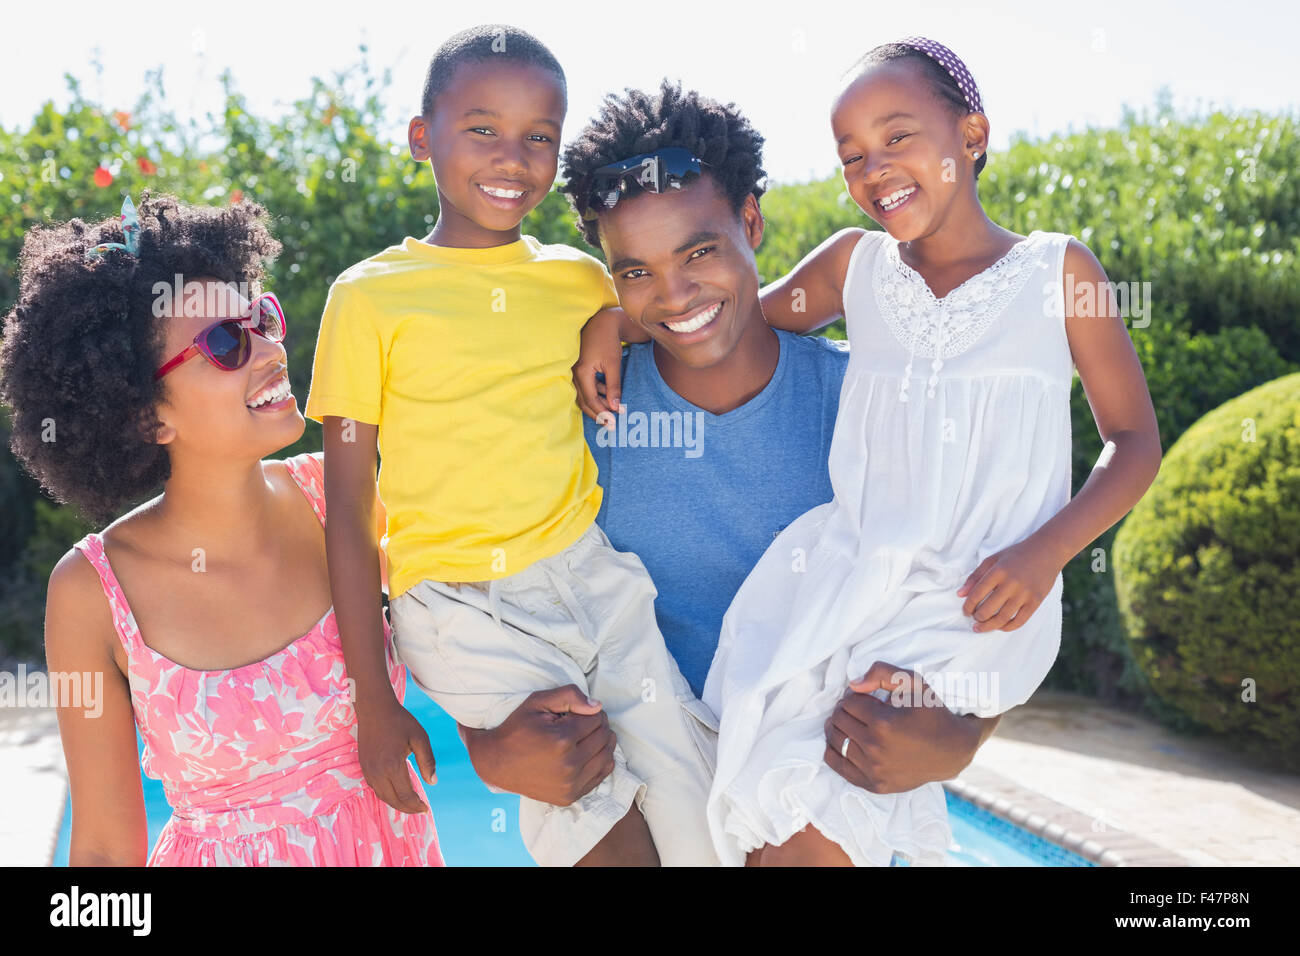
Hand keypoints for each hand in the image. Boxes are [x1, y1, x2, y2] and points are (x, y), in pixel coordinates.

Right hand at [356, 699, 435, 814]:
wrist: (374, 708)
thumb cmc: (400, 721)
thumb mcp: (420, 738)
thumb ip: (427, 761)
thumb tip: (432, 782)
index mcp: (393, 765)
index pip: (405, 795)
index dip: (416, 805)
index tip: (426, 809)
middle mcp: (378, 771)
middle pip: (393, 800)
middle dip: (407, 808)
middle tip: (420, 810)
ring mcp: (368, 770)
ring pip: (382, 796)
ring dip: (396, 803)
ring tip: (410, 805)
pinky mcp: (363, 767)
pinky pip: (375, 788)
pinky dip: (386, 795)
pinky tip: (397, 793)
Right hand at [463, 685, 615, 805]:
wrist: (496, 762)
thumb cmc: (517, 728)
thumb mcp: (537, 702)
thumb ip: (569, 696)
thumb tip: (597, 706)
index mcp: (562, 739)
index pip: (597, 718)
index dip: (591, 711)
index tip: (579, 712)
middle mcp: (569, 765)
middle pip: (604, 737)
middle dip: (598, 725)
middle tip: (584, 722)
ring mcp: (570, 784)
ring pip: (606, 757)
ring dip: (602, 743)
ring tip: (588, 736)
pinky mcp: (570, 796)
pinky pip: (601, 776)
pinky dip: (600, 761)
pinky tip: (588, 753)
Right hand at [573, 309, 625, 420]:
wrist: (602, 322)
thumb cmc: (608, 340)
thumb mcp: (613, 364)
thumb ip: (613, 386)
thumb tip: (615, 408)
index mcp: (582, 372)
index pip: (591, 400)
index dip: (603, 413)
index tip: (614, 423)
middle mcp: (574, 373)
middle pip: (584, 401)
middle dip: (598, 414)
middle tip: (611, 425)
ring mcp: (574, 371)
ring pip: (584, 395)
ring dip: (597, 404)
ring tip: (612, 411)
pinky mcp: (579, 369)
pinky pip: (585, 387)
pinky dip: (596, 394)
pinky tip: (608, 395)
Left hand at [823, 661, 982, 792]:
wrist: (953, 751)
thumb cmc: (933, 714)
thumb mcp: (914, 683)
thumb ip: (883, 673)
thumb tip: (853, 684)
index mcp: (884, 723)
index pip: (847, 703)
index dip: (852, 696)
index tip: (862, 697)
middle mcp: (876, 748)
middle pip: (839, 721)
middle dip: (843, 710)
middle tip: (855, 709)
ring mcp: (874, 770)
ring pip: (836, 742)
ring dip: (838, 728)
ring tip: (849, 723)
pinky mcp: (875, 784)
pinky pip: (838, 766)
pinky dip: (834, 751)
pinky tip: (844, 741)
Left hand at [957, 536, 1062, 631]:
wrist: (1046, 551)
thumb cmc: (1016, 555)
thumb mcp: (993, 559)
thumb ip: (975, 576)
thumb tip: (960, 595)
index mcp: (998, 571)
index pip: (977, 595)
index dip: (968, 606)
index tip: (966, 612)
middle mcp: (1011, 583)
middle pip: (988, 609)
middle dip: (977, 618)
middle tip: (975, 618)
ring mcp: (1025, 594)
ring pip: (1002, 618)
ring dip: (989, 626)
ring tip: (982, 627)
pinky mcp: (1036, 601)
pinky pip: (1020, 621)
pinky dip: (1007, 627)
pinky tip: (1000, 627)